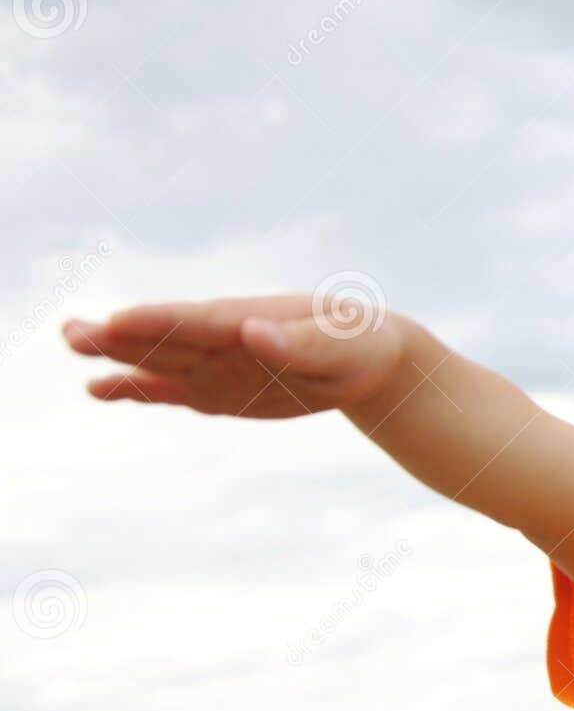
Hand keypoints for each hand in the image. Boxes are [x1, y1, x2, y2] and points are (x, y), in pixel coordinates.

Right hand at [61, 294, 407, 417]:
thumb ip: (303, 343)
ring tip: (71, 340)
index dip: (161, 324)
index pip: (200, 322)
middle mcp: (224, 339)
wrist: (365, 356)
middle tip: (72, 332)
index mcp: (253, 320)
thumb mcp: (345, 345)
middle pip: (167, 338)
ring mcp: (216, 363)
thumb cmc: (358, 341)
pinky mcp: (217, 388)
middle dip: (122, 336)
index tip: (117, 322)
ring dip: (116, 355)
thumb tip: (255, 331)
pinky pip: (173, 389)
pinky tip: (99, 388)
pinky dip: (138, 389)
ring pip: (160, 361)